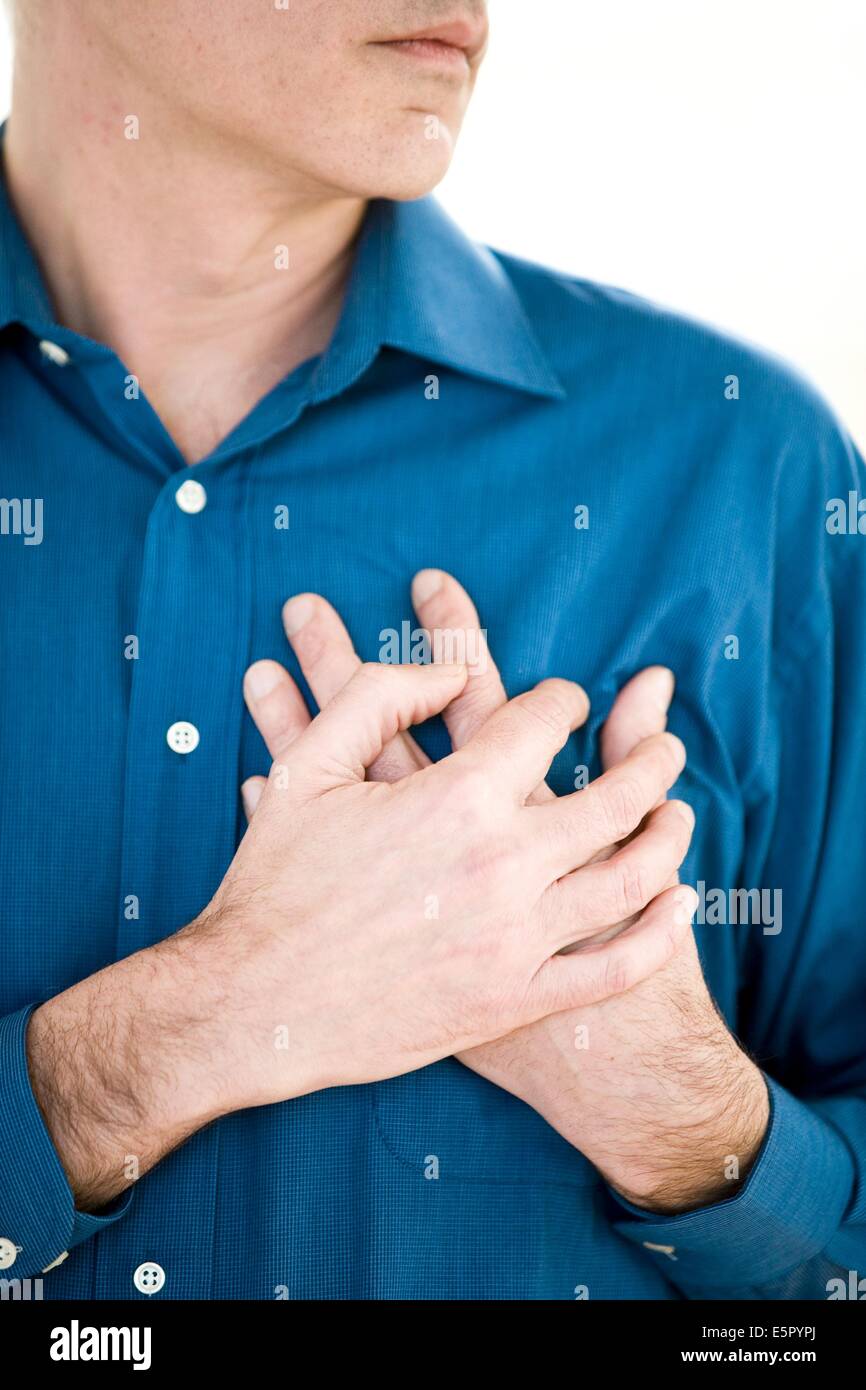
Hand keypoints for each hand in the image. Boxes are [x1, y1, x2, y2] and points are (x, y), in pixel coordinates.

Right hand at [28, 645, 687, 1212]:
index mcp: (456, 797)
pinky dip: (660, 931)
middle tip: (667, 746)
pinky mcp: (515, 1001)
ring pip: (632, 878)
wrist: (252, 1006)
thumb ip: (378, 696)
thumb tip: (448, 674)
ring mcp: (516, 940)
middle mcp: (503, 865)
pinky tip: (678, 901)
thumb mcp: (307, 766)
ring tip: (681, 812)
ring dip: (671, 835)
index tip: (568, 702)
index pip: (543, 723)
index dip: (563, 700)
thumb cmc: (274, 880)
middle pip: (617, 796)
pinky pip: (615, 967)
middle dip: (653, 760)